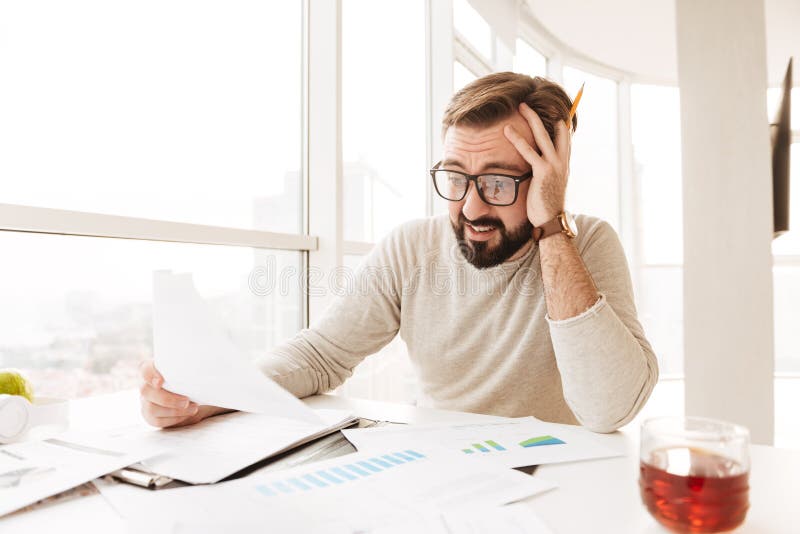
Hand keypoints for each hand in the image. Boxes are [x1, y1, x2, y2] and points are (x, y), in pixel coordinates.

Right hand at [139, 360, 206, 427]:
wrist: (193, 394)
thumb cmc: (190, 378)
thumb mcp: (189, 372)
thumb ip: (189, 370)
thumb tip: (203, 369)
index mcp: (153, 370)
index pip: (145, 370)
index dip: (150, 375)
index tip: (161, 381)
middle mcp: (146, 385)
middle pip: (146, 391)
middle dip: (167, 398)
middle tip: (187, 401)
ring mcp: (146, 401)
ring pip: (151, 408)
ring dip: (174, 411)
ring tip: (193, 408)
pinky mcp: (151, 416)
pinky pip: (157, 421)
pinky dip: (174, 418)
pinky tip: (187, 414)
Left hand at [503, 102, 570, 226]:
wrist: (552, 222)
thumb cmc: (546, 207)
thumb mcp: (548, 186)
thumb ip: (543, 173)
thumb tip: (534, 167)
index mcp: (564, 164)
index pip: (564, 137)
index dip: (559, 123)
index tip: (553, 109)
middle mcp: (562, 161)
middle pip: (556, 130)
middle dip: (545, 114)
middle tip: (534, 101)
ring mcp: (553, 165)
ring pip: (543, 135)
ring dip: (531, 118)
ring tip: (522, 106)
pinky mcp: (542, 172)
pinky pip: (529, 151)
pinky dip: (518, 139)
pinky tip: (508, 130)